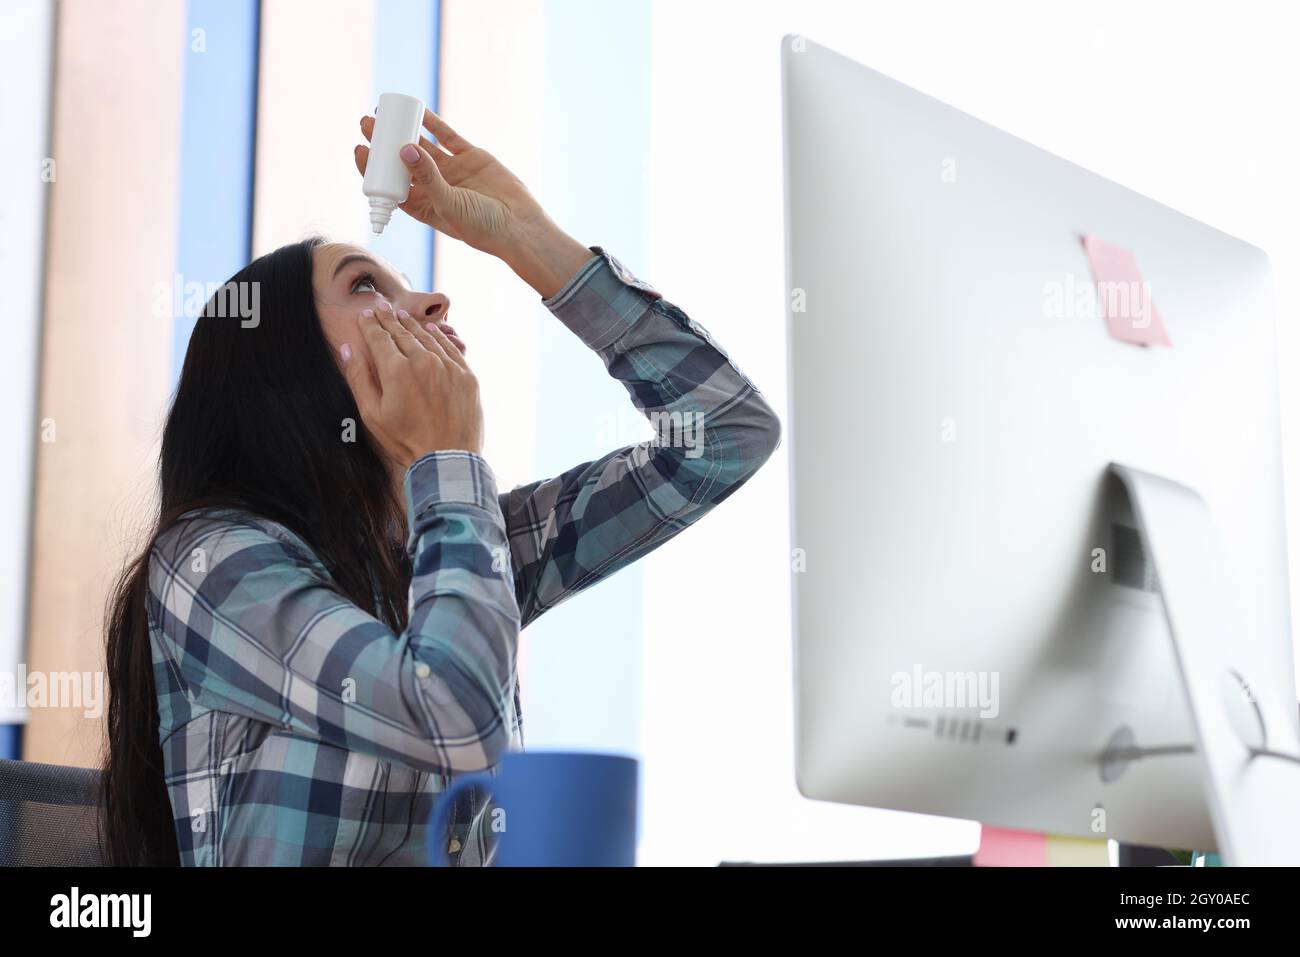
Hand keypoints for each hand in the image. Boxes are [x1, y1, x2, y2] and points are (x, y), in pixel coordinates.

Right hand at [340, 306, 483, 469]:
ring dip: (412, 325)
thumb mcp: (372, 414)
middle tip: (381, 308)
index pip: (379, 338)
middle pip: (402, 333)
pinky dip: (439, 336)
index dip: (371, 325)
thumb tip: (348, 349)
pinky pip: (450, 348)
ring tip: (401, 316)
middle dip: (389, 320)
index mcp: (396, 370)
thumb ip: (359, 378)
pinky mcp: (466, 375)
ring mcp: (448, 367)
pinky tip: (431, 330)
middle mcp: (423, 362)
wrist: (447, 458)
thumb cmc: (405, 440)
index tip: (366, 315)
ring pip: (427, 337)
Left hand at [354, 109, 547, 260]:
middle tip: (365, 125)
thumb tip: (404, 148)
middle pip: (401, 161)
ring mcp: (453, 171)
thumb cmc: (482, 227)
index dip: (374, 168)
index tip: (360, 150)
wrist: (519, 225)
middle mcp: (435, 187)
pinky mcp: (470, 157)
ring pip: (422, 145)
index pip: (391, 184)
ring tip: (384, 113)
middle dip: (384, 143)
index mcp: (424, 206)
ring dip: (404, 130)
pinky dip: (433, 123)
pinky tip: (419, 110)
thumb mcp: (449, 205)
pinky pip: (447, 136)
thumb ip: (428, 177)